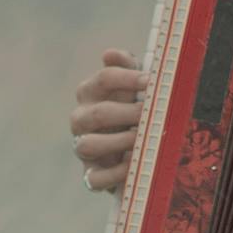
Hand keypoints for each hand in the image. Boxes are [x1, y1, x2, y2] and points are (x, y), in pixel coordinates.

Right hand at [70, 49, 147, 193]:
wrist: (128, 148)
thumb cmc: (131, 109)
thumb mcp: (131, 87)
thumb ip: (126, 67)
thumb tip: (110, 54)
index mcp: (90, 92)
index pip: (104, 79)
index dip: (128, 78)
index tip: (152, 82)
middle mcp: (81, 118)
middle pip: (97, 113)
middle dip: (127, 113)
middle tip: (150, 114)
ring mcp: (83, 147)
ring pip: (87, 145)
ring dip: (117, 142)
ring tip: (140, 139)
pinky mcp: (91, 174)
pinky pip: (95, 178)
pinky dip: (114, 174)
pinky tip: (132, 165)